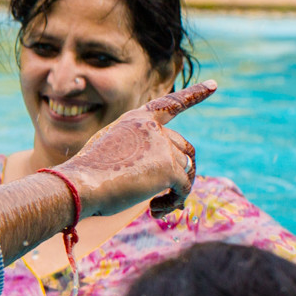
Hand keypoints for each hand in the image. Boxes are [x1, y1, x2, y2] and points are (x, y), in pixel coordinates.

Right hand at [56, 80, 213, 217]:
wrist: (80, 185)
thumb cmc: (88, 175)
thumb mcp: (111, 153)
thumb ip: (139, 152)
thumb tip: (175, 171)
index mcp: (136, 120)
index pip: (170, 104)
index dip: (195, 94)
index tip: (215, 84)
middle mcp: (152, 128)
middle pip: (183, 149)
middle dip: (179, 172)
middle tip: (165, 196)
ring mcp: (162, 146)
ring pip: (186, 170)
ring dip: (176, 191)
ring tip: (155, 207)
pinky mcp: (169, 168)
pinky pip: (184, 188)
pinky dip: (174, 202)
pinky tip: (155, 211)